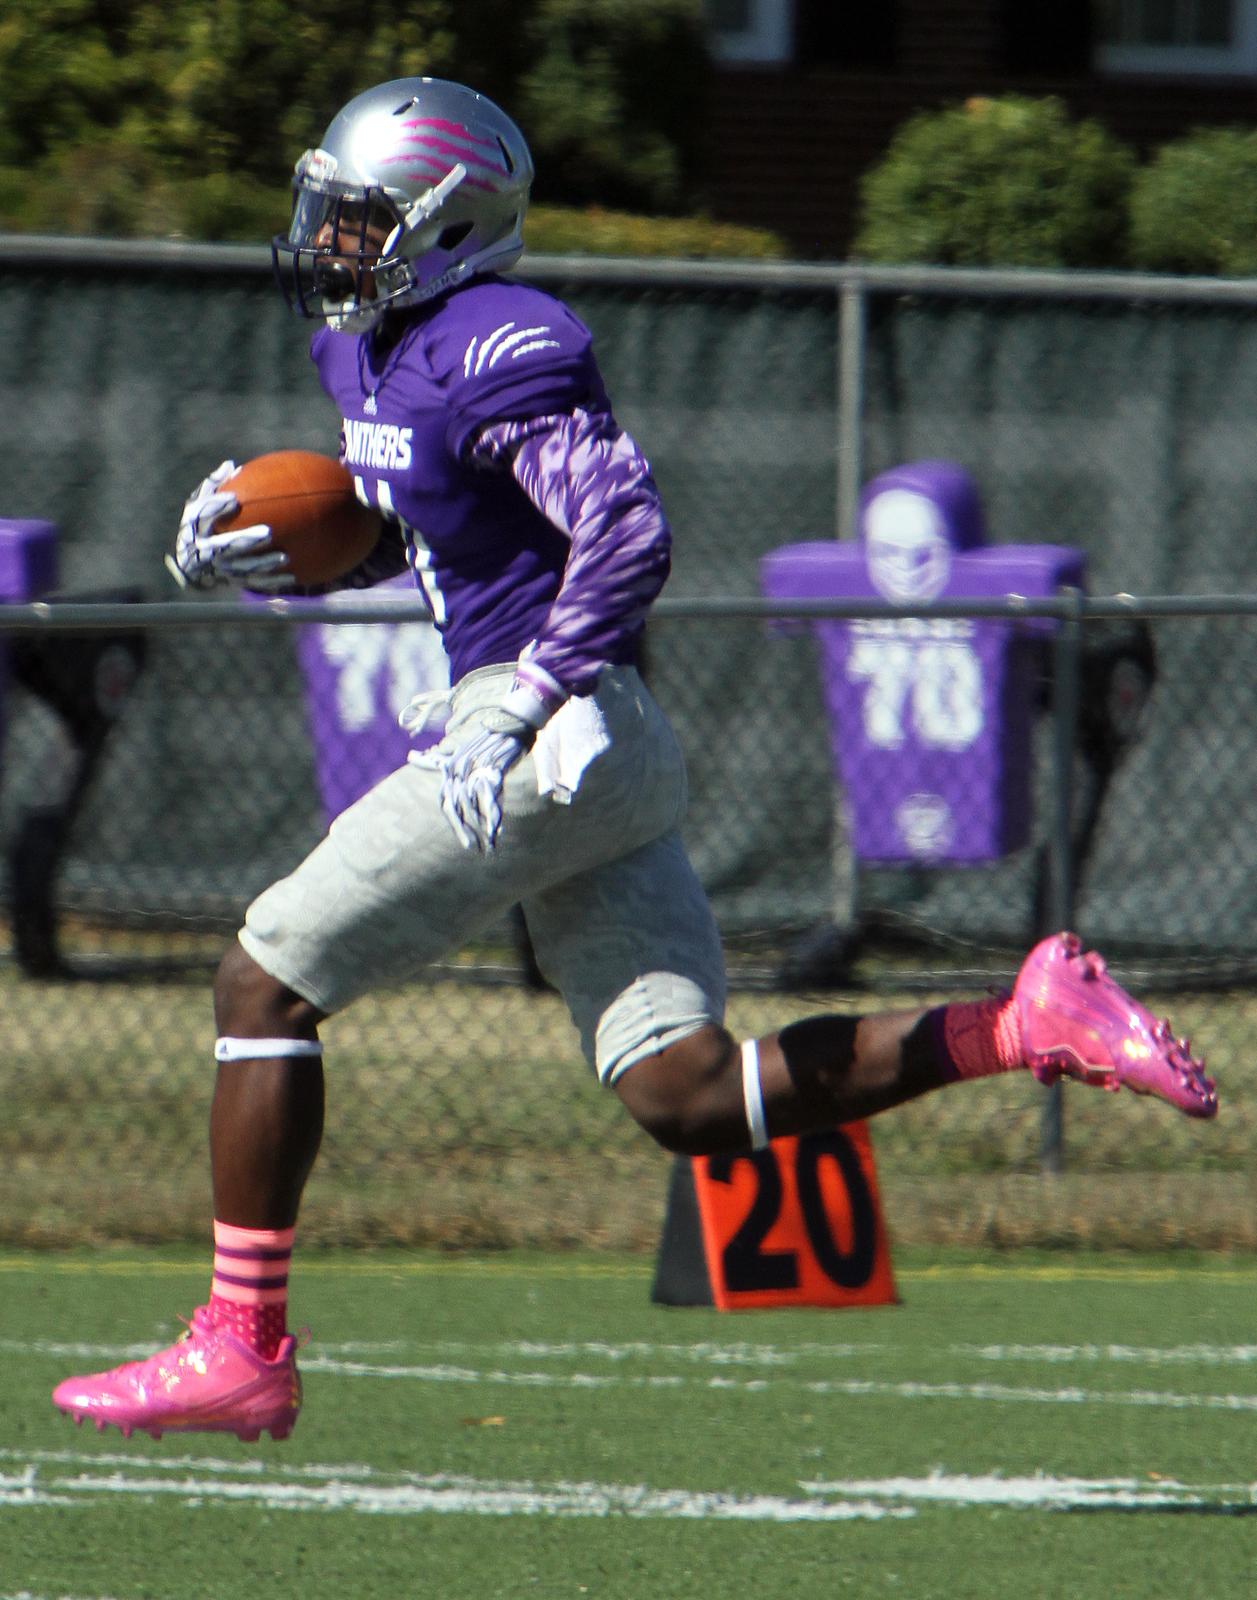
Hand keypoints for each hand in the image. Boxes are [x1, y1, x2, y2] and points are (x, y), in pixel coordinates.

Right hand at [166, 460, 293, 591]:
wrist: (191, 565)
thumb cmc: (200, 525)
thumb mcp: (199, 504)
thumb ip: (213, 486)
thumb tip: (230, 465)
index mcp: (195, 527)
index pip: (202, 516)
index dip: (216, 508)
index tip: (233, 499)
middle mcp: (203, 549)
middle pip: (224, 546)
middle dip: (246, 541)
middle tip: (268, 533)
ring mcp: (218, 568)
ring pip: (241, 568)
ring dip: (262, 564)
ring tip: (284, 557)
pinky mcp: (231, 581)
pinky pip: (253, 582)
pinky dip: (271, 580)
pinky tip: (292, 576)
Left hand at [439, 715, 533, 852]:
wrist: (509, 723)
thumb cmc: (485, 739)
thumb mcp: (458, 749)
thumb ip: (433, 759)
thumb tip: (410, 757)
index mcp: (451, 767)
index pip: (444, 800)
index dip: (453, 821)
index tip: (463, 838)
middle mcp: (460, 769)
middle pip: (455, 805)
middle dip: (462, 829)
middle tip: (471, 848)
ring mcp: (476, 769)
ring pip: (473, 804)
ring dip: (480, 826)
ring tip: (488, 844)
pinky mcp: (494, 770)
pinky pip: (491, 797)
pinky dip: (494, 816)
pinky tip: (496, 831)